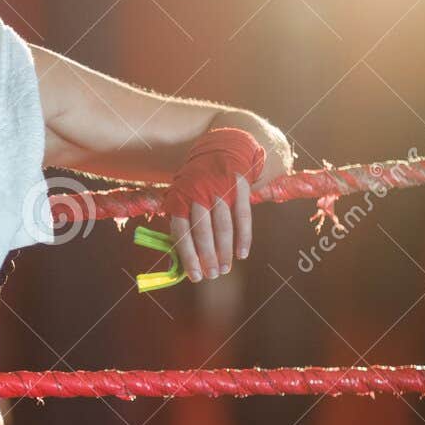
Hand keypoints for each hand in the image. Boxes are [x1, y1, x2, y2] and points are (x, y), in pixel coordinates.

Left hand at [163, 127, 263, 282]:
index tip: (195, 276)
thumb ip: (184, 223)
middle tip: (213, 275)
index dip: (189, 255)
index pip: (182, 231)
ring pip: (223, 226)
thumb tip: (185, 261)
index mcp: (181, 197)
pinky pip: (242, 216)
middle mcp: (199, 193)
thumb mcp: (184, 196)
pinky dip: (243, 237)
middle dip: (208, 256)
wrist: (222, 147)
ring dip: (225, 251)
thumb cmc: (198, 183)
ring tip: (225, 268)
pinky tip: (242, 254)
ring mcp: (220, 189)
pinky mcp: (239, 186)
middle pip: (203, 230)